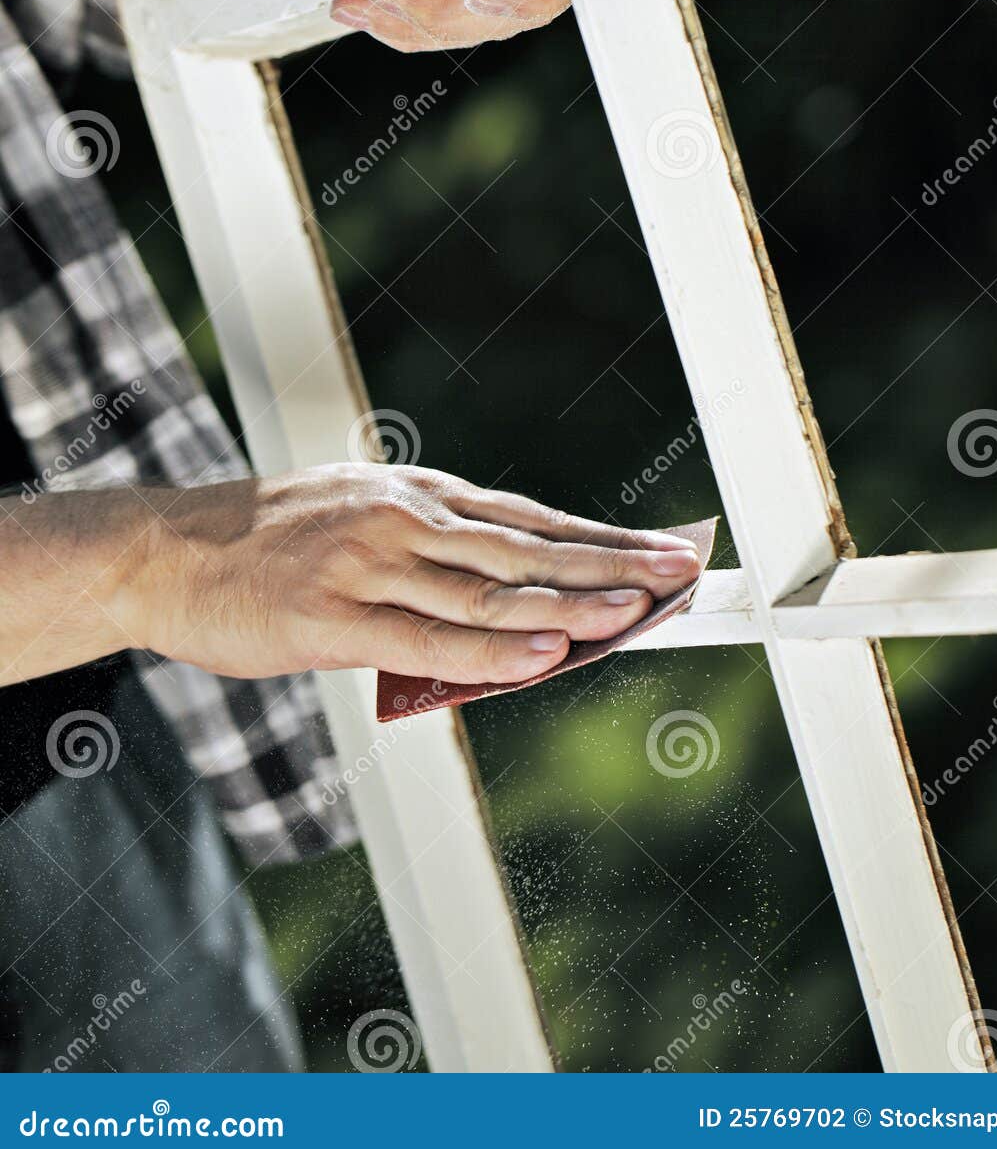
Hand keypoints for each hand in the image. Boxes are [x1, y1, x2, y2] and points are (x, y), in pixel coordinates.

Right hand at [127, 465, 703, 683]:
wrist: (163, 552)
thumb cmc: (267, 547)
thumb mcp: (356, 517)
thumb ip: (430, 554)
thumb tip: (511, 610)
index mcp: (415, 493)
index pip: (529, 517)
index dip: (601, 536)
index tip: (662, 549)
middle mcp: (401, 518)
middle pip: (527, 546)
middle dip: (611, 563)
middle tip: (681, 574)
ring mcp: (367, 564)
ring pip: (488, 592)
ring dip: (570, 605)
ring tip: (637, 613)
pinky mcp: (331, 617)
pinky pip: (429, 640)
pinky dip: (494, 650)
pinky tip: (546, 655)